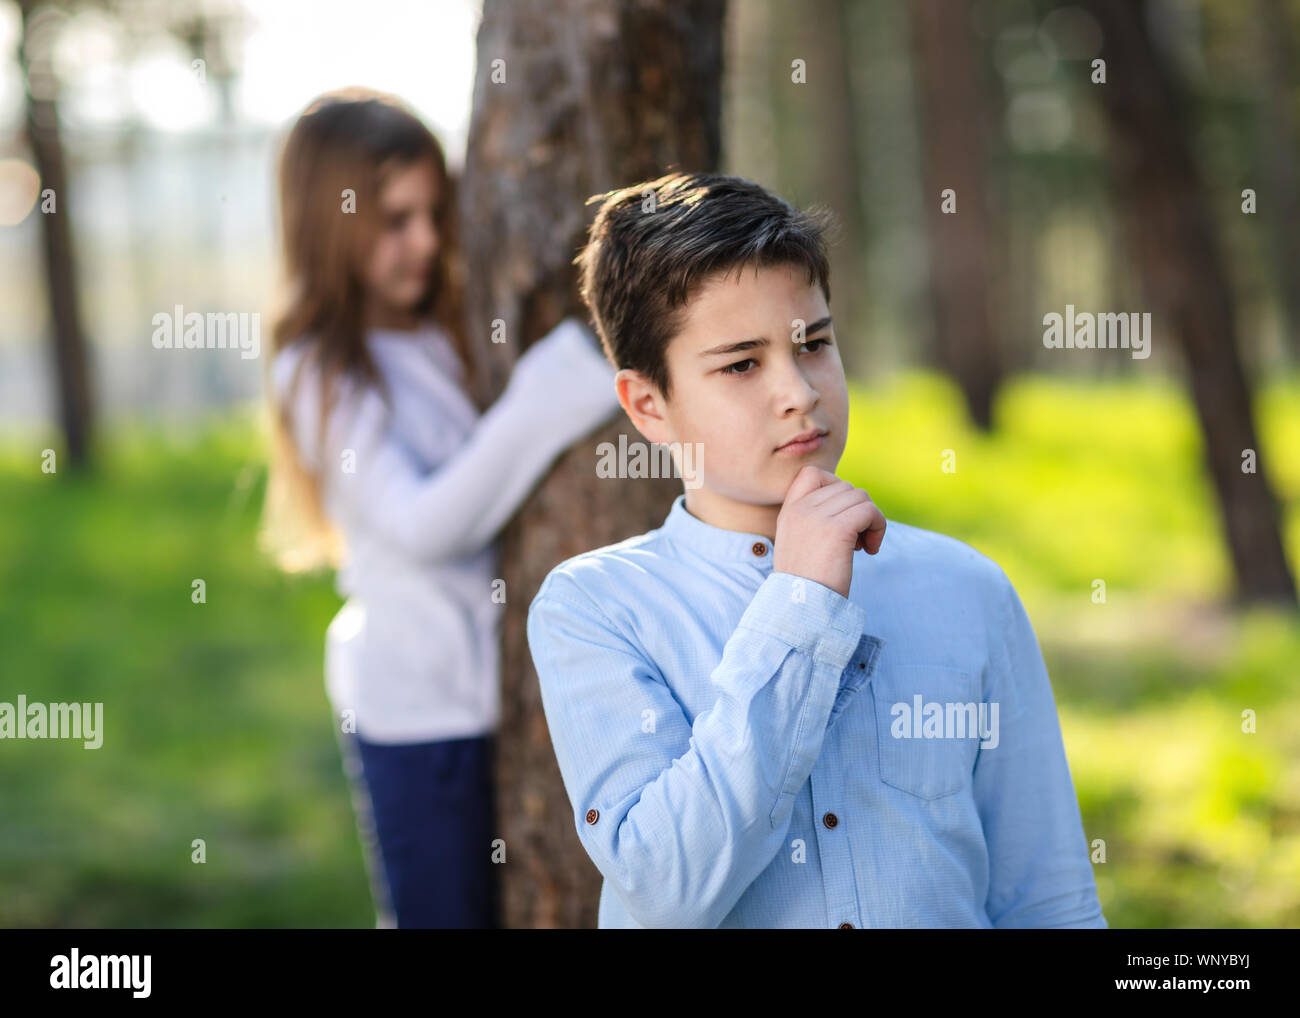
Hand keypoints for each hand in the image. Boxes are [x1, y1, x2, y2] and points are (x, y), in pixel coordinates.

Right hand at [771, 465, 885, 598]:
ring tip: (862, 546)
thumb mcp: (799, 544)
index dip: (834, 486)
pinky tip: (870, 550)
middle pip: (846, 487)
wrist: (801, 607)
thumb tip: (850, 503)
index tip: (841, 514)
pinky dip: (878, 528)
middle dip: (857, 510)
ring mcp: (817, 517)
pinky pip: (870, 512)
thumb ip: (813, 521)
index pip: (811, 474)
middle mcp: (800, 509)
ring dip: (870, 520)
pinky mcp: (837, 530)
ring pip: (861, 497)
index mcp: (788, 511)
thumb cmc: (806, 583)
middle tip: (855, 540)